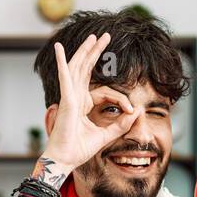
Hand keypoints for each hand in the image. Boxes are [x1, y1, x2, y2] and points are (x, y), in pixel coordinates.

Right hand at [43, 32, 140, 169]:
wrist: (66, 160)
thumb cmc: (79, 150)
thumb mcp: (106, 136)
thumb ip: (121, 124)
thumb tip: (137, 112)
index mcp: (82, 104)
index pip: (105, 92)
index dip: (120, 99)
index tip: (130, 110)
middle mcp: (75, 97)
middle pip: (86, 69)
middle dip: (95, 52)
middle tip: (105, 36)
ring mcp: (69, 97)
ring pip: (78, 68)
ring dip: (86, 50)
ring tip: (94, 37)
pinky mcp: (66, 100)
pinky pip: (64, 77)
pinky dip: (61, 62)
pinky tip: (58, 48)